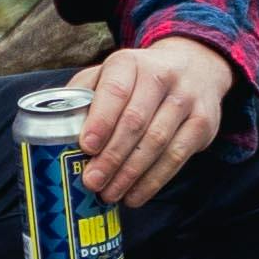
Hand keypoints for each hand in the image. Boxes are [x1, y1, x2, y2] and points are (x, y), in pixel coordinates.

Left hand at [77, 35, 236, 205]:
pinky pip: (177, 157)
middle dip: (111, 156)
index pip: (116, 91)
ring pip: (157, 142)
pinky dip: (153, 181)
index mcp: (131, 62)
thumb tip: (55, 127)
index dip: (101, 120)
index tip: (86, 147)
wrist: (195, 67)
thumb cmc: (138, 79)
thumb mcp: (110, 73)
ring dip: (130, 174)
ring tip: (109, 194)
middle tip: (92, 181)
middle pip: (135, 121)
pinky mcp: (203, 123)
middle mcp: (162, 76)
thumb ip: (83, 94)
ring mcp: (187, 99)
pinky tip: (134, 195)